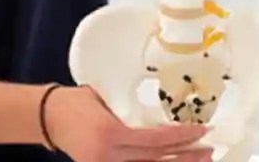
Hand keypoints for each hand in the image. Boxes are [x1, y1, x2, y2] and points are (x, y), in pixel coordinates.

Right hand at [43, 85, 211, 161]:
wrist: (49, 117)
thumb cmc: (76, 102)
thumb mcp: (107, 102)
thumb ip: (132, 116)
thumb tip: (164, 123)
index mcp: (110, 133)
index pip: (155, 141)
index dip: (182, 137)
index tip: (201, 132)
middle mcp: (108, 155)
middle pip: (156, 161)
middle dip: (186, 157)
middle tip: (208, 150)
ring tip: (198, 160)